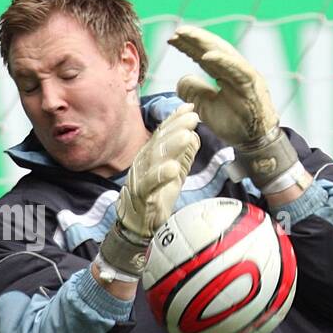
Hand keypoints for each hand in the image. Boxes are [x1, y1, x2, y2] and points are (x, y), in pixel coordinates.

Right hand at [99, 103, 200, 277]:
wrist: (138, 224)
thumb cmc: (156, 195)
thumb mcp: (173, 171)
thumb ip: (183, 153)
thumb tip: (194, 134)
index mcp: (152, 155)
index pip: (164, 134)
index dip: (176, 120)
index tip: (191, 108)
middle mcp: (144, 162)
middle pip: (160, 141)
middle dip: (176, 127)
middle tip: (193, 117)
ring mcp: (141, 178)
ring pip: (155, 159)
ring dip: (172, 146)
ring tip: (187, 135)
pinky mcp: (141, 196)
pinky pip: (149, 184)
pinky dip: (161, 176)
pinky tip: (173, 169)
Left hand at [169, 25, 302, 192]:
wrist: (255, 143)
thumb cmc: (234, 125)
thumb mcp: (205, 107)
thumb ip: (193, 91)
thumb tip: (181, 79)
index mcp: (225, 74)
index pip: (205, 55)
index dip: (189, 46)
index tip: (171, 39)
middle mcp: (236, 71)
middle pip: (214, 49)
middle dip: (195, 39)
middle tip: (176, 32)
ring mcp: (246, 76)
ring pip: (225, 53)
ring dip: (205, 43)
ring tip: (187, 35)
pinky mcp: (254, 85)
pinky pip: (238, 69)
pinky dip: (224, 61)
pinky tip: (207, 55)